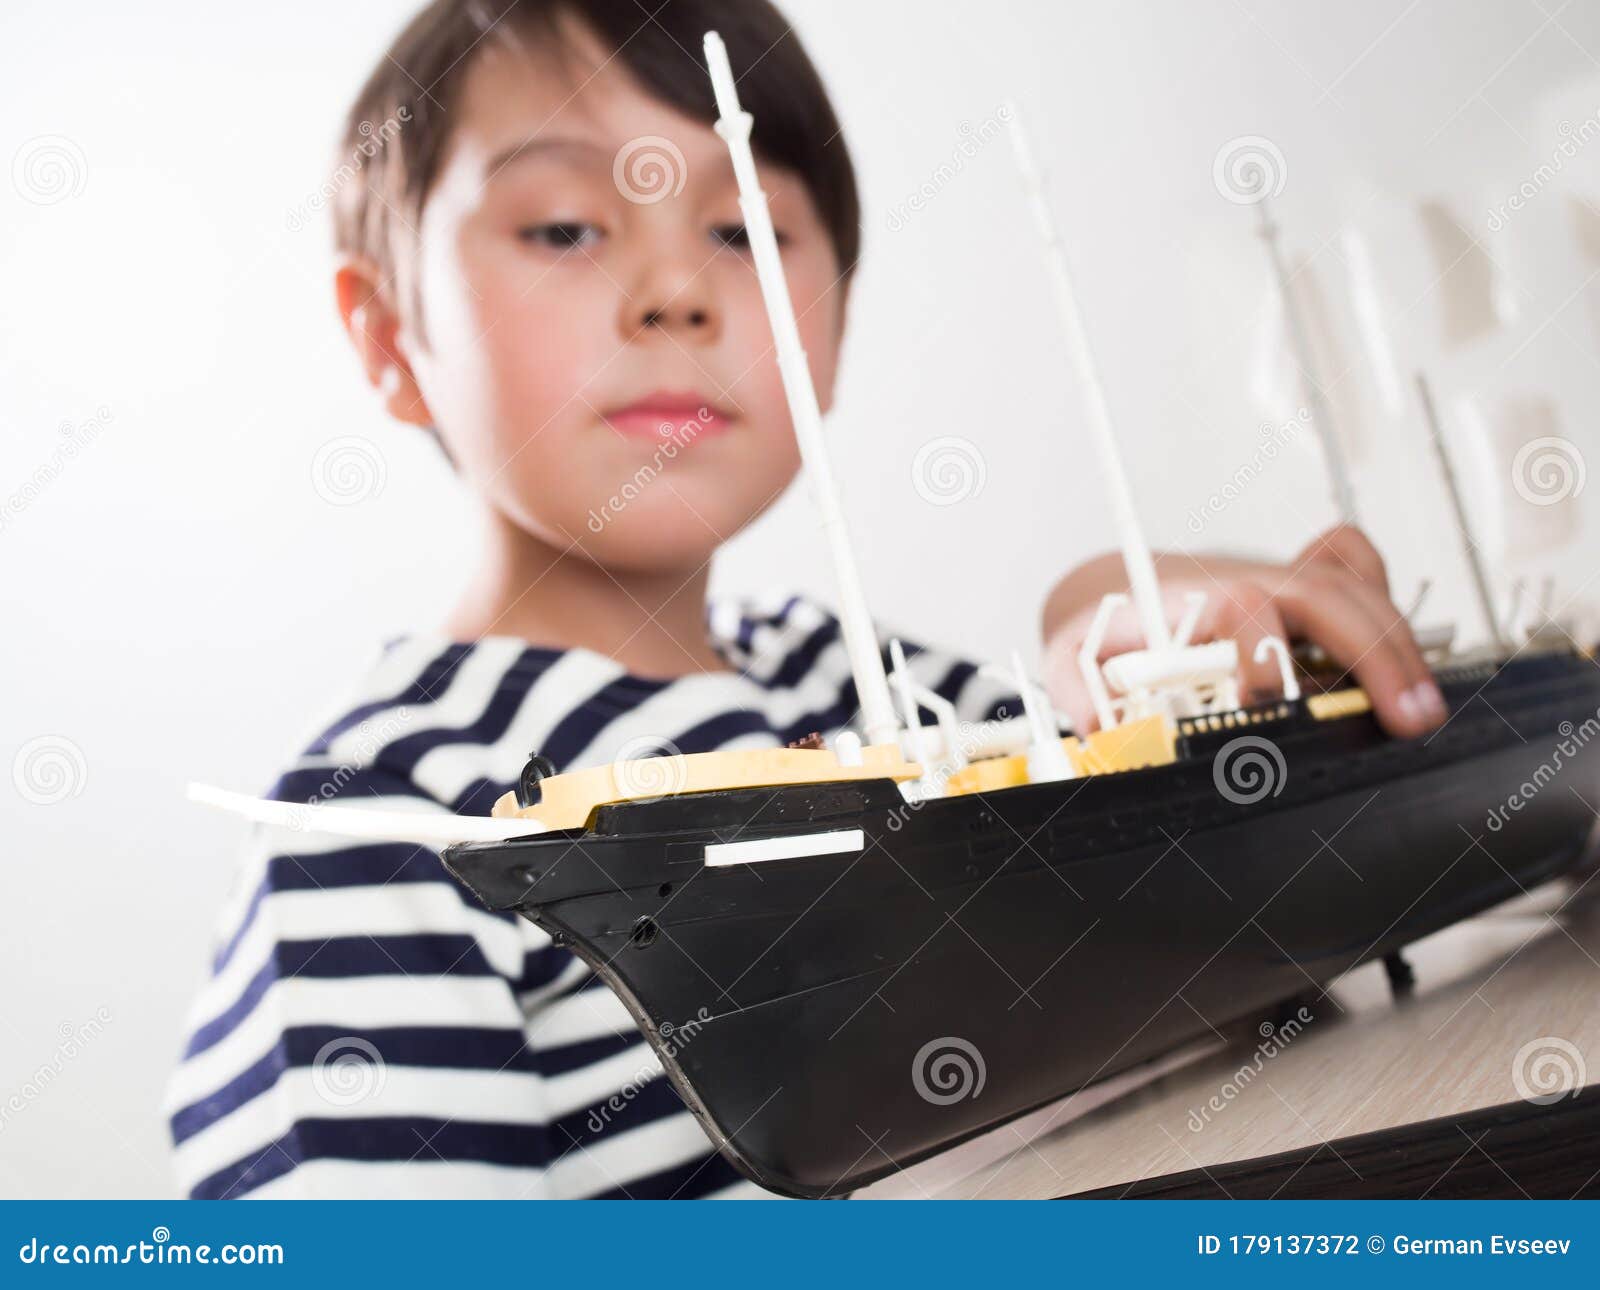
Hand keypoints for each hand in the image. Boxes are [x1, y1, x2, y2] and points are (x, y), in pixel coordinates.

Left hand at [1041, 524, 1447, 737]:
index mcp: (1194, 599)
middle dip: (1373, 654)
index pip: (1243, 609)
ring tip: (1425, 711)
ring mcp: (1283, 580)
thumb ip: (1079, 698)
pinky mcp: (1302, 587)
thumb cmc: (1103, 631)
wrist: (1114, 592)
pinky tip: (1401, 656)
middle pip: (1326, 596)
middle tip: (1405, 720)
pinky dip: (1382, 599)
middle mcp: (1250, 582)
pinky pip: (1355, 569)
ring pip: (1355, 590)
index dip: (1265, 653)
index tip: (1275, 704)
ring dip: (1397, 646)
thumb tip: (1102, 741)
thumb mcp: (1074, 661)